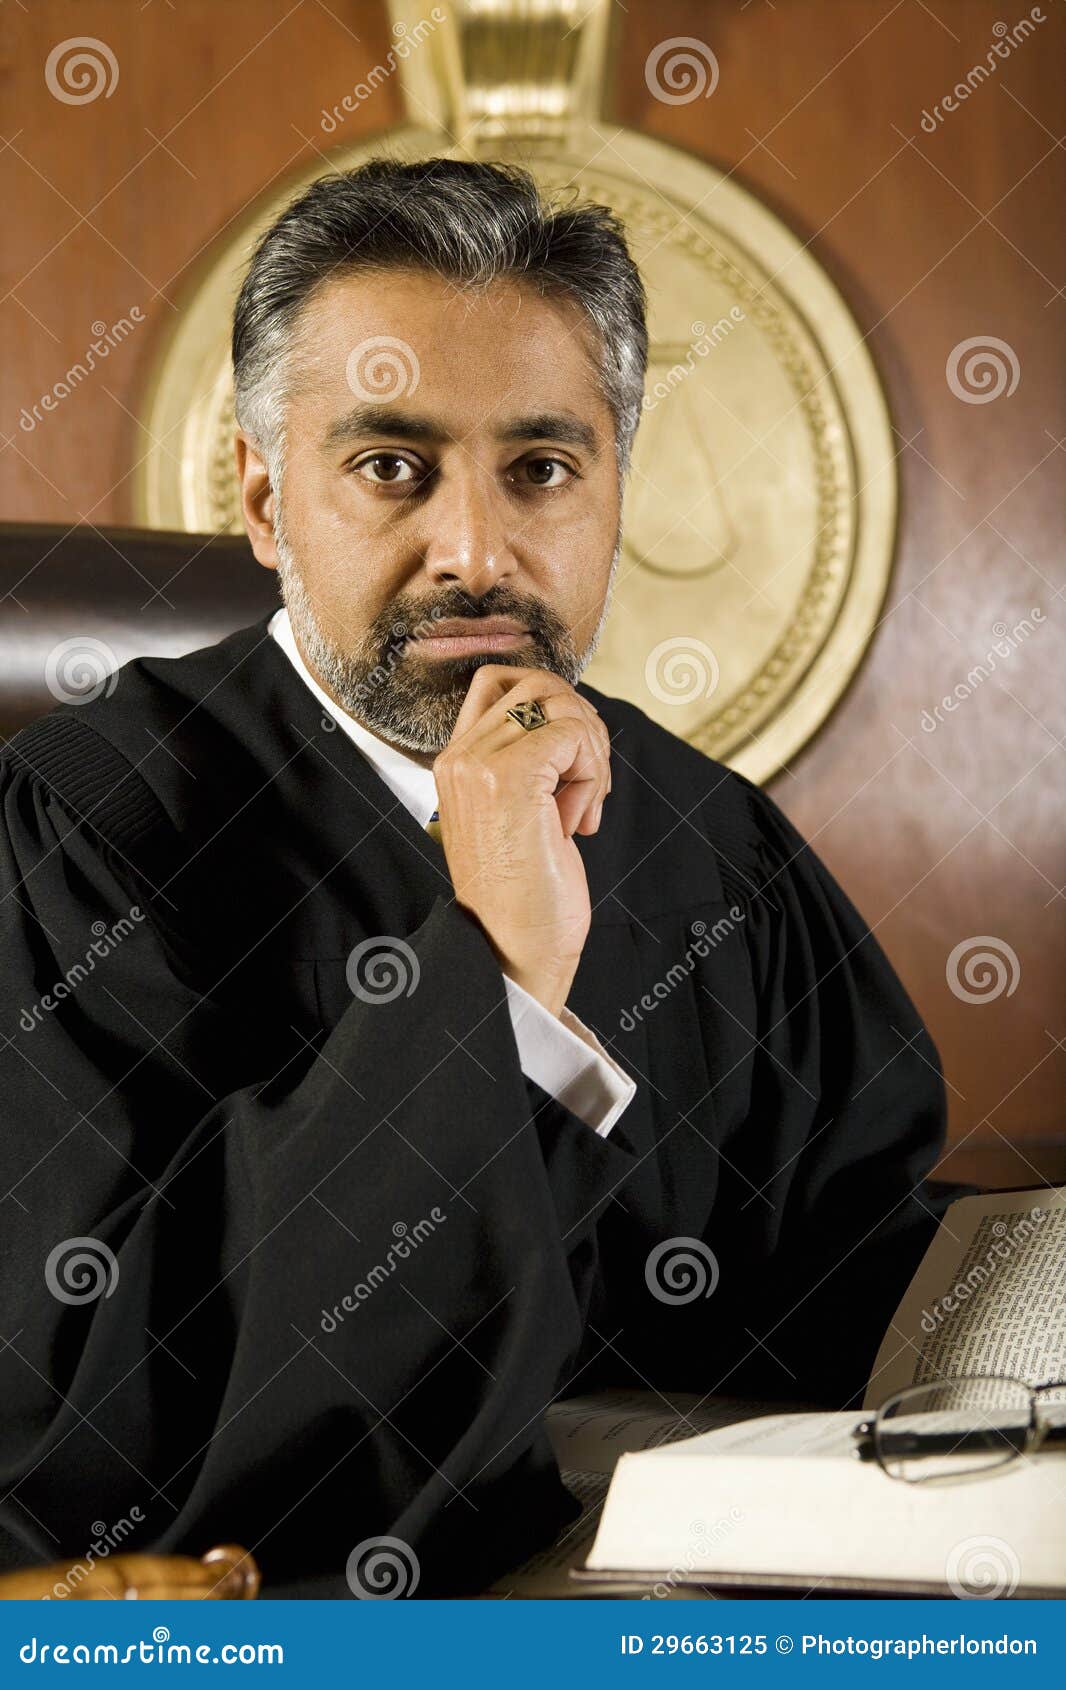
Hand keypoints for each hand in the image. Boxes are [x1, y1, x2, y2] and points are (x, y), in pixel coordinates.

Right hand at [432, 666, 611, 1016]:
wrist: (514, 950)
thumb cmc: (527, 895)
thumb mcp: (521, 812)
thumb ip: (530, 760)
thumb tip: (574, 713)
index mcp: (455, 762)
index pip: (501, 680)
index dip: (553, 706)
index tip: (570, 764)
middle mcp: (459, 756)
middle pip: (538, 683)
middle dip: (582, 727)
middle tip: (587, 786)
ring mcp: (481, 764)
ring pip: (560, 704)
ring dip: (591, 752)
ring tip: (581, 808)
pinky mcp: (511, 778)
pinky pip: (574, 736)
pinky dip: (593, 774)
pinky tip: (578, 822)